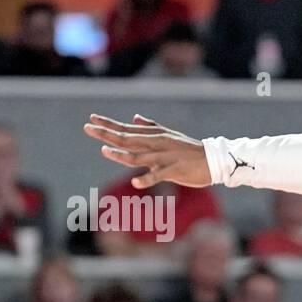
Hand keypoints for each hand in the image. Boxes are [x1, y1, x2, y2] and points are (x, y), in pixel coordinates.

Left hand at [83, 113, 210, 189]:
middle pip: (127, 139)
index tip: (91, 119)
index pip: (126, 129)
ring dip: (121, 155)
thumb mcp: (169, 134)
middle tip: (88, 128)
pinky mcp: (174, 170)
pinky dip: (147, 179)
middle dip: (106, 134)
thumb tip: (134, 118)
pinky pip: (158, 175)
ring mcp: (164, 157)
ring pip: (139, 156)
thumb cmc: (189, 149)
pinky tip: (135, 183)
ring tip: (104, 152)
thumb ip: (150, 127)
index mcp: (154, 136)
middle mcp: (156, 144)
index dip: (108, 124)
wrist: (214, 159)